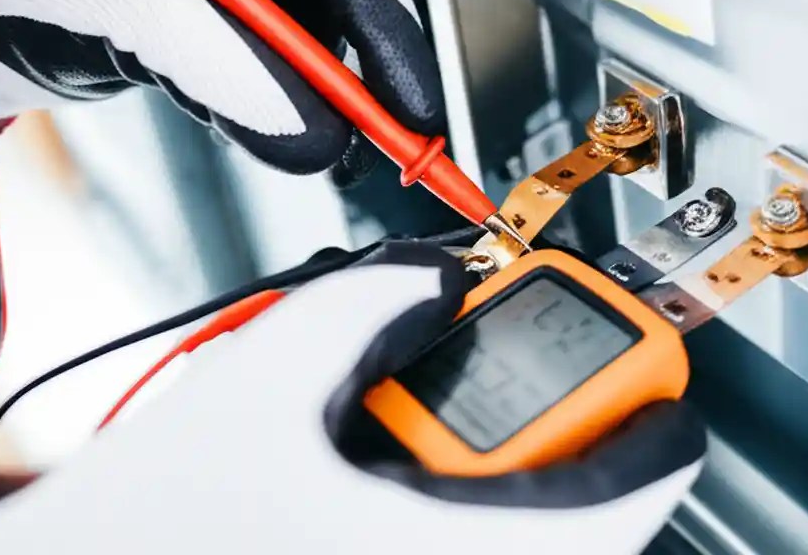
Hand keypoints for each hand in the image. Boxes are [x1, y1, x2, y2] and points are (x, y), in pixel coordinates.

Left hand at [0, 0, 441, 185]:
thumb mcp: (139, 14)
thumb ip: (240, 79)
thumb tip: (325, 143)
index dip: (392, 39)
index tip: (415, 111)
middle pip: (339, 2)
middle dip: (365, 76)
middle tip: (392, 143)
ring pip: (304, 43)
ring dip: (321, 101)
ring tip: (336, 152)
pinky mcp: (198, 20)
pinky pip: (264, 66)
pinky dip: (279, 108)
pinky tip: (285, 138)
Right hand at [0, 241, 705, 552]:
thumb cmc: (143, 526)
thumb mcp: (264, 373)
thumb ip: (373, 297)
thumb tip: (437, 279)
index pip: (626, 506)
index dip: (659, 430)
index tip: (663, 390)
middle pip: (587, 527)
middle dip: (568, 435)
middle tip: (533, 378)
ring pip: (530, 547)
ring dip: (518, 476)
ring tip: (444, 423)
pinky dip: (473, 513)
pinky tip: (401, 477)